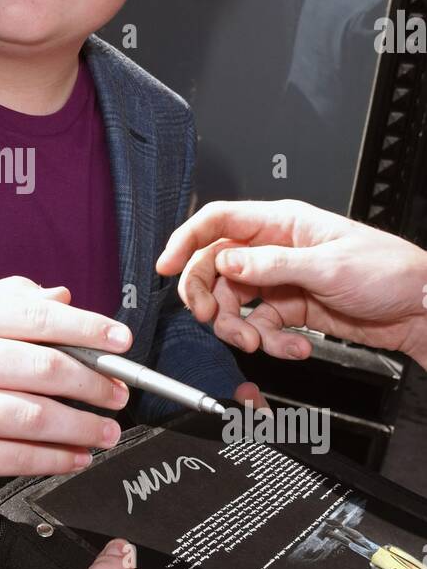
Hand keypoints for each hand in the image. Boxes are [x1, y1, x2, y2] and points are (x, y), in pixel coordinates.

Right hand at [0, 277, 132, 481]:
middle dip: (92, 383)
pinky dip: (54, 459)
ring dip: (81, 426)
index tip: (121, 341)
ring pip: (32, 417)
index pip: (35, 317)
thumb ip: (11, 301)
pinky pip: (13, 458)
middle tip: (118, 393)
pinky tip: (76, 456)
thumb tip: (67, 298)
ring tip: (107, 429)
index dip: (87, 328)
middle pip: (41, 368)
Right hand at [156, 198, 426, 366]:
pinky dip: (270, 341)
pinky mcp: (292, 309)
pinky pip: (261, 325)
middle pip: (217, 267)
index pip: (217, 222)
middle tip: (214, 318)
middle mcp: (275, 249)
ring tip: (262, 342)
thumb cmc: (389, 272)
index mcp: (281, 223)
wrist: (420, 308)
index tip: (166, 267)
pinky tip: (293, 346)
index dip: (185, 241)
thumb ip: (272, 266)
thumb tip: (227, 264)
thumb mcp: (328, 267)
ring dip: (241, 328)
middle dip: (210, 296)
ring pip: (235, 302)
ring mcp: (282, 280)